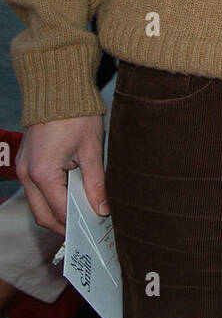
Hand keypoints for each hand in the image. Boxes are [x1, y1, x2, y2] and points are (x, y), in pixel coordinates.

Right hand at [16, 115, 107, 234]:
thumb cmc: (76, 114)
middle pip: (43, 215)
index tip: (96, 228)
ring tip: (82, 214)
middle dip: (65, 226)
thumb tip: (102, 208)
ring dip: (57, 213)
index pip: (60, 211)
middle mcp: (27, 174)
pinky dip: (51, 198)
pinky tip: (71, 196)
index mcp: (42, 173)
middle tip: (88, 230)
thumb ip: (96, 183)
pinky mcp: (25, 162)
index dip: (79, 223)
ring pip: (37, 204)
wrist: (58, 87)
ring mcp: (23, 168)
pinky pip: (36, 190)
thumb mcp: (91, 150)